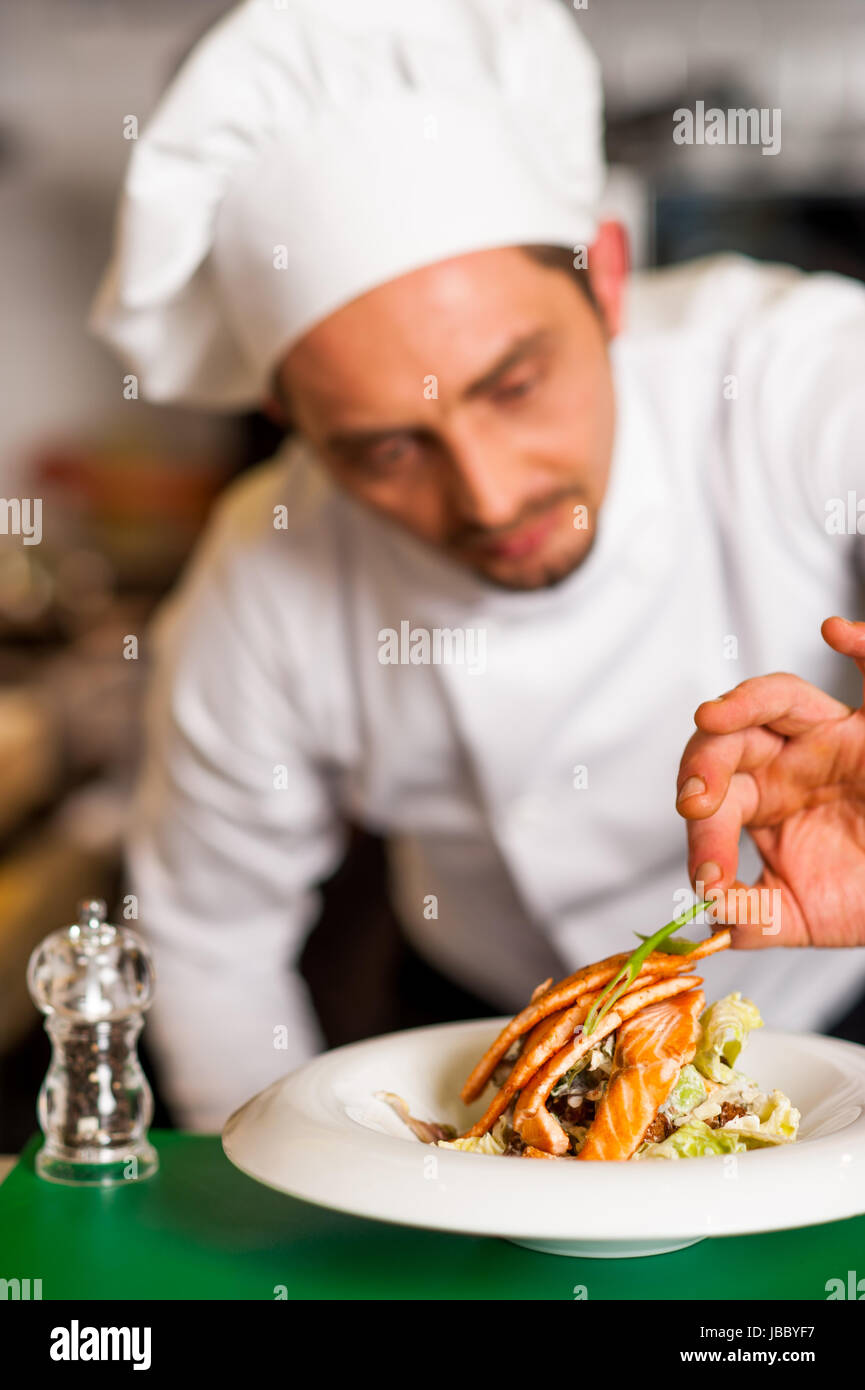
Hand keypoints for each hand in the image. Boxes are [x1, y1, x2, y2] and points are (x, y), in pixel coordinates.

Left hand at [675, 617, 864, 947]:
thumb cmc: (861, 893)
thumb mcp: (799, 915)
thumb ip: (752, 916)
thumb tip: (711, 916)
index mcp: (761, 799)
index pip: (716, 802)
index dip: (704, 837)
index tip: (709, 878)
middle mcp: (787, 759)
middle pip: (730, 741)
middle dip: (703, 767)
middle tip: (695, 803)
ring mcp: (830, 736)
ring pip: (778, 699)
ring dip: (742, 702)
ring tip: (712, 717)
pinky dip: (863, 645)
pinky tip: (836, 632)